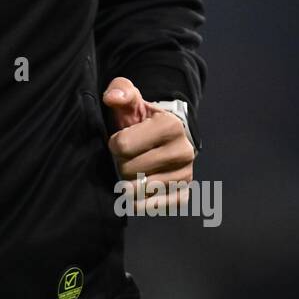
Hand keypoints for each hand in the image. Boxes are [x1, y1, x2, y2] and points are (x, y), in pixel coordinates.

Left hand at [101, 76, 195, 213]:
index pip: (122, 145)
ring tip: (131, 171)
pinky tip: (135, 195)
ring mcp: (186, 174)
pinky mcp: (183, 193)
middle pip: (129, 170)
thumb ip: (120, 91)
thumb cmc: (140, 118)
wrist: (164, 137)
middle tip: (124, 157)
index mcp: (171, 126)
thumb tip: (112, 97)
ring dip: (128, 183)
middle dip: (119, 164)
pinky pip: (156, 207)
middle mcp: (184, 151)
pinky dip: (141, 204)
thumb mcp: (130, 99)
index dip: (113, 143)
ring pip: (140, 190)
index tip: (119, 139)